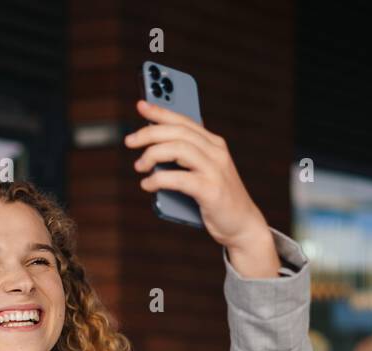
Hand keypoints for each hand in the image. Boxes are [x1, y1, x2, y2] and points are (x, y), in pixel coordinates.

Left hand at [125, 98, 279, 276]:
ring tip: (139, 166)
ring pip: (178, 150)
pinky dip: (159, 180)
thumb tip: (155, 147)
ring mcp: (215, 170)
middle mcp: (216, 152)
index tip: (141, 105)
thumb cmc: (216, 198)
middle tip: (130, 141)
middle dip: (149, 133)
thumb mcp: (203, 171)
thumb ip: (186, 157)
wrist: (242, 224)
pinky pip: (179, 179)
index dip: (161, 112)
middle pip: (178, 132)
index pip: (184, 121)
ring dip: (153, 155)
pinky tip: (148, 185)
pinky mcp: (211, 190)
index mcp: (214, 143)